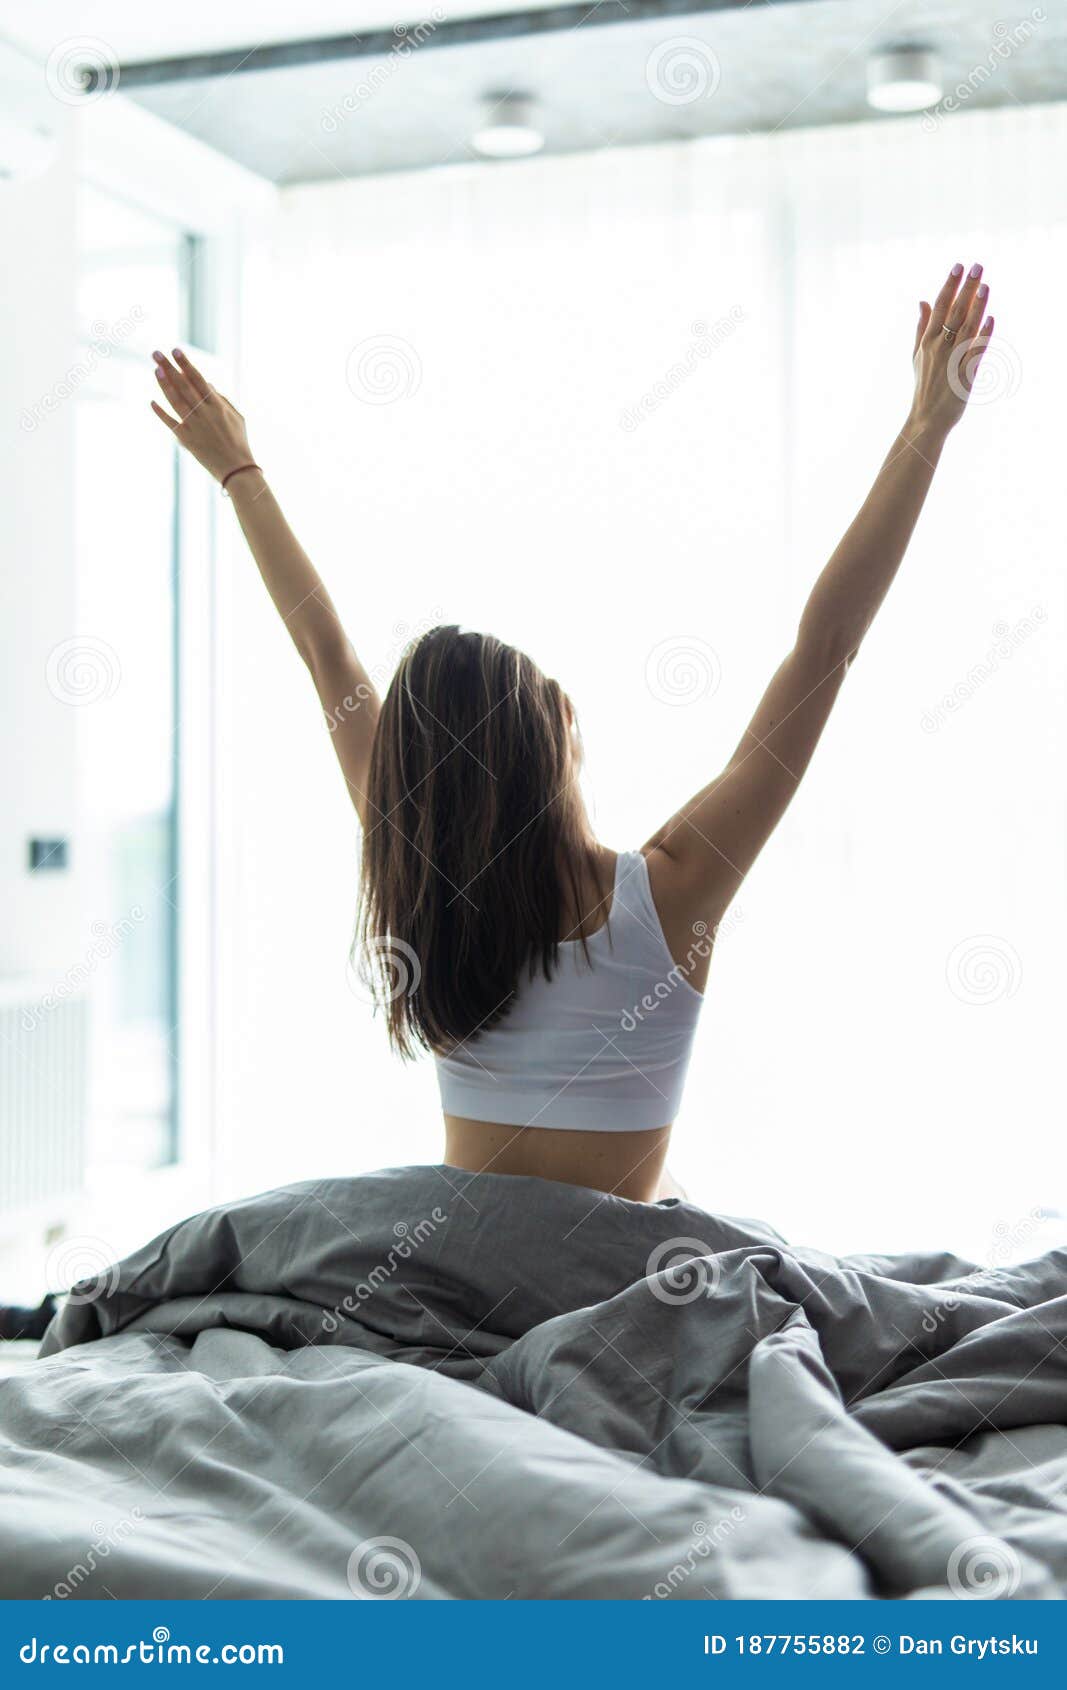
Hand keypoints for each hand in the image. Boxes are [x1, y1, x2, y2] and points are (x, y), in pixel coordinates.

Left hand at [150, 349, 253, 482]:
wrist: (236, 470)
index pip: (198, 379)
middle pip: (183, 385)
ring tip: (155, 369)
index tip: (176, 350)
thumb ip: (222, 399)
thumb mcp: (237, 417)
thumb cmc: (239, 442)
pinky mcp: (186, 439)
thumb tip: (207, 384)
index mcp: (217, 405)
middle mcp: (204, 413)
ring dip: (164, 384)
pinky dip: (160, 412)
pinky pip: (170, 422)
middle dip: (169, 367)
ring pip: (175, 400)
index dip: (186, 364)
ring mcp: (194, 425)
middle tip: (156, 353)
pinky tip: (152, 402)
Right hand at [910, 262, 993, 436]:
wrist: (927, 418)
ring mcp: (952, 361)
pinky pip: (975, 352)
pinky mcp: (964, 375)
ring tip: (985, 286)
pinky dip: (983, 335)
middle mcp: (939, 347)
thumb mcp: (917, 355)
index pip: (939, 306)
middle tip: (977, 267)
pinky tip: (991, 319)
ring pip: (966, 328)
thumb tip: (921, 301)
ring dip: (977, 306)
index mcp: (927, 341)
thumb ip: (920, 327)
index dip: (950, 285)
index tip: (959, 266)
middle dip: (966, 288)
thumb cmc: (923, 386)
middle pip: (954, 312)